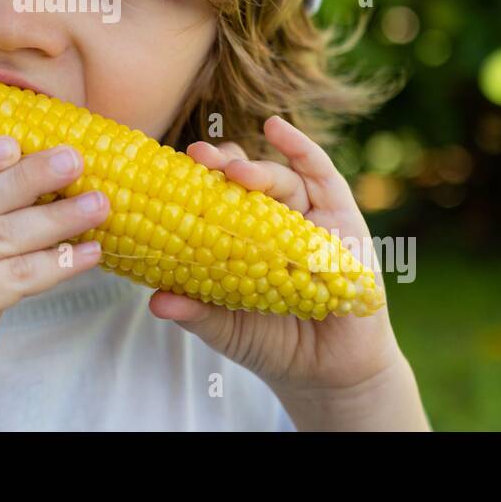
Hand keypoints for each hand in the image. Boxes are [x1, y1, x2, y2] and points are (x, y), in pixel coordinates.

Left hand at [149, 116, 405, 400]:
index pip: (216, 194)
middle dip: (221, 163)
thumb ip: (195, 312)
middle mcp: (272, 218)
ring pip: (280, 178)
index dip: (195, 179)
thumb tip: (156, 302)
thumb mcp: (225, 327)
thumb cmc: (272, 342)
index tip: (168, 170)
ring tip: (233, 169)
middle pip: (246, 178)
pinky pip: (323, 176)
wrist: (328, 373)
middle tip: (197, 157)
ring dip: (256, 167)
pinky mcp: (344, 219)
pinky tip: (277, 128)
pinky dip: (301, 149)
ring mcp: (309, 217)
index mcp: (240, 234)